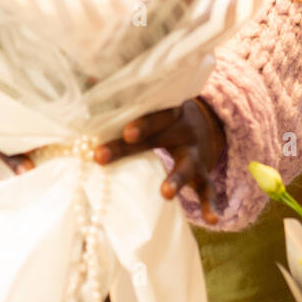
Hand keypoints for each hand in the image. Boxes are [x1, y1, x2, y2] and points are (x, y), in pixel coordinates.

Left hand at [93, 98, 226, 225]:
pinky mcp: (204, 174)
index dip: (142, 120)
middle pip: (161, 134)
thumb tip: (90, 81)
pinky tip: (211, 220)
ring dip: (177, 178)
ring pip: (188, 165)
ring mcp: (195, 153)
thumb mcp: (153, 105)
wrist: (206, 127)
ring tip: (166, 194)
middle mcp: (182, 129)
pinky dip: (211, 205)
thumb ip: (124, 100)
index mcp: (167, 111)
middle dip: (141, 140)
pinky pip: (209, 189)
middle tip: (126, 140)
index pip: (154, 112)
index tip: (125, 130)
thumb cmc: (164, 120)